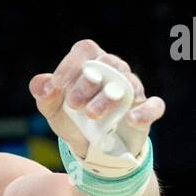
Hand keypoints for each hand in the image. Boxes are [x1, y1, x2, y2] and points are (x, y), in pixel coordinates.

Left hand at [28, 39, 164, 157]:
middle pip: (106, 64)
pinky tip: (131, 119)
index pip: (85, 50)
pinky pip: (154, 105)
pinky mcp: (146, 109)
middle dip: (87, 83)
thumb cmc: (72, 118)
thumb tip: (41, 85)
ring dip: (108, 98)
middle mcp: (114, 70)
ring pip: (127, 83)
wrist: (90, 145)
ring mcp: (132, 88)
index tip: (57, 85)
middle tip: (73, 104)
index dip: (70, 64)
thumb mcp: (53, 108)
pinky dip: (144, 111)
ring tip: (91, 114)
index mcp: (90, 63)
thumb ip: (44, 94)